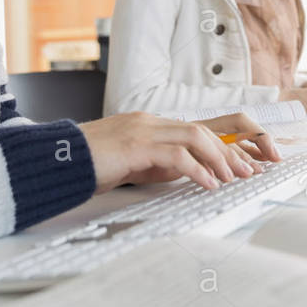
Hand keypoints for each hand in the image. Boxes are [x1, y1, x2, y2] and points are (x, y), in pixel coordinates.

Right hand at [78, 112, 277, 193]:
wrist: (59, 160)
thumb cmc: (90, 165)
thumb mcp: (132, 163)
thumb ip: (157, 163)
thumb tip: (187, 173)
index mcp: (148, 123)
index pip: (194, 131)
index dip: (220, 148)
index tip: (238, 166)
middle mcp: (149, 121)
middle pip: (201, 131)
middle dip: (228, 153)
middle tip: (246, 172)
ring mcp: (143, 130)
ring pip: (195, 138)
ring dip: (219, 159)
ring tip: (233, 179)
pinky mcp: (136, 145)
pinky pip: (177, 156)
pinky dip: (198, 170)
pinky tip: (208, 185)